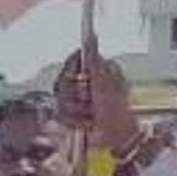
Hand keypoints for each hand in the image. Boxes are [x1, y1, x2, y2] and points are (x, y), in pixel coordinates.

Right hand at [55, 36, 137, 150]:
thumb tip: (90, 35)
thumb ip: (94, 58)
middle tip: (88, 101)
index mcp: (99, 70)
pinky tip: (84, 123)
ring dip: (75, 110)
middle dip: (74, 94)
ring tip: (88, 116)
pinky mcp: (72, 116)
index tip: (79, 80)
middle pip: (64, 79)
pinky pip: (59, 113)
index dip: (74, 71)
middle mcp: (88, 82)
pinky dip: (72, 120)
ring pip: (60, 98)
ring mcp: (79, 99)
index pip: (74, 60)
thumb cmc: (116, 113)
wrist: (117, 141)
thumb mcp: (105, 83)